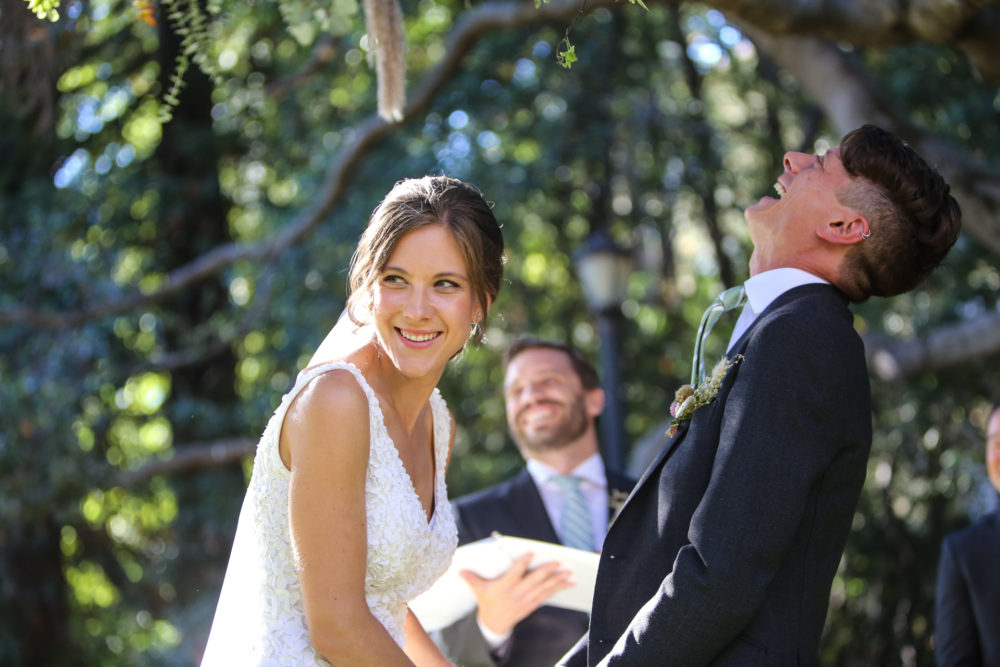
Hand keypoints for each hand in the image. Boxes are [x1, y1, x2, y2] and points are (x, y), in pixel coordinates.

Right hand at [459, 553, 573, 636]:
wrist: (494, 623)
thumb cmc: (487, 601)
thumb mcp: (478, 590)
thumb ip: (471, 578)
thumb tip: (459, 571)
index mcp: (505, 586)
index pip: (515, 572)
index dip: (523, 562)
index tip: (532, 554)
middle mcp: (517, 593)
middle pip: (535, 580)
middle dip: (548, 571)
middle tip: (559, 562)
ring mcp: (527, 600)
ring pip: (545, 588)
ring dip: (558, 580)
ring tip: (569, 573)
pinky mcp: (533, 604)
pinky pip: (547, 595)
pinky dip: (558, 589)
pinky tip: (568, 583)